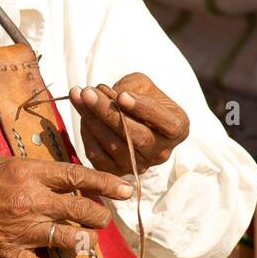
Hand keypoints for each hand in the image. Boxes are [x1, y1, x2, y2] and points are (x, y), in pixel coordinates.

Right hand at [0, 156, 133, 257]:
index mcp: (27, 173)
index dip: (107, 183)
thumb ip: (33, 171)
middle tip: (102, 217)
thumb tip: (63, 177)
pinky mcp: (10, 256)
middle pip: (82, 209)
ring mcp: (21, 231)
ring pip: (73, 239)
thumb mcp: (0, 163)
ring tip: (87, 240)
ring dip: (87, 241)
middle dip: (100, 215)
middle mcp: (30, 201)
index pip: (78, 176)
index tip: (127, 190)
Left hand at [69, 73, 188, 177]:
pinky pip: (99, 157)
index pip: (165, 123)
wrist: (134, 117)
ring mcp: (141, 165)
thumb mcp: (143, 85)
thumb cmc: (142, 97)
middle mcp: (162, 152)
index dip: (143, 109)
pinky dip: (87, 134)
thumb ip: (131, 88)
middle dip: (108, 112)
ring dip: (92, 119)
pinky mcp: (119, 172)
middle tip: (88, 92)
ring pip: (114, 146)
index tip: (122, 95)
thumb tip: (108, 97)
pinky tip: (81, 114)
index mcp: (178, 128)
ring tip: (78, 96)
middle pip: (136, 136)